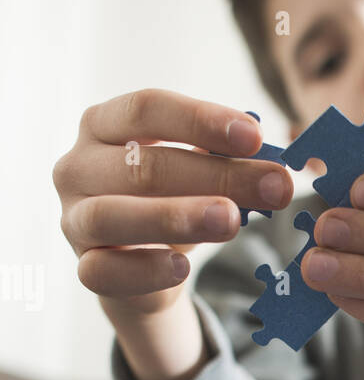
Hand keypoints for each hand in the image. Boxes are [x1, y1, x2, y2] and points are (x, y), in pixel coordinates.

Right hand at [53, 88, 293, 314]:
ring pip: (113, 215)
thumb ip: (224, 159)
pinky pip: (104, 271)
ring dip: (177, 216)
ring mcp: (74, 218)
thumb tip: (273, 166)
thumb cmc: (173, 197)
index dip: (201, 119)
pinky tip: (183, 267)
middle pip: (142, 165)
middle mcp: (78, 166)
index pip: (146, 108)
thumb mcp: (198, 170)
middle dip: (216, 176)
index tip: (255, 136)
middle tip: (274, 187)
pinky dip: (146, 269)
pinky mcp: (83, 267)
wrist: (146, 261)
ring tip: (231, 220)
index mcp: (103, 124)